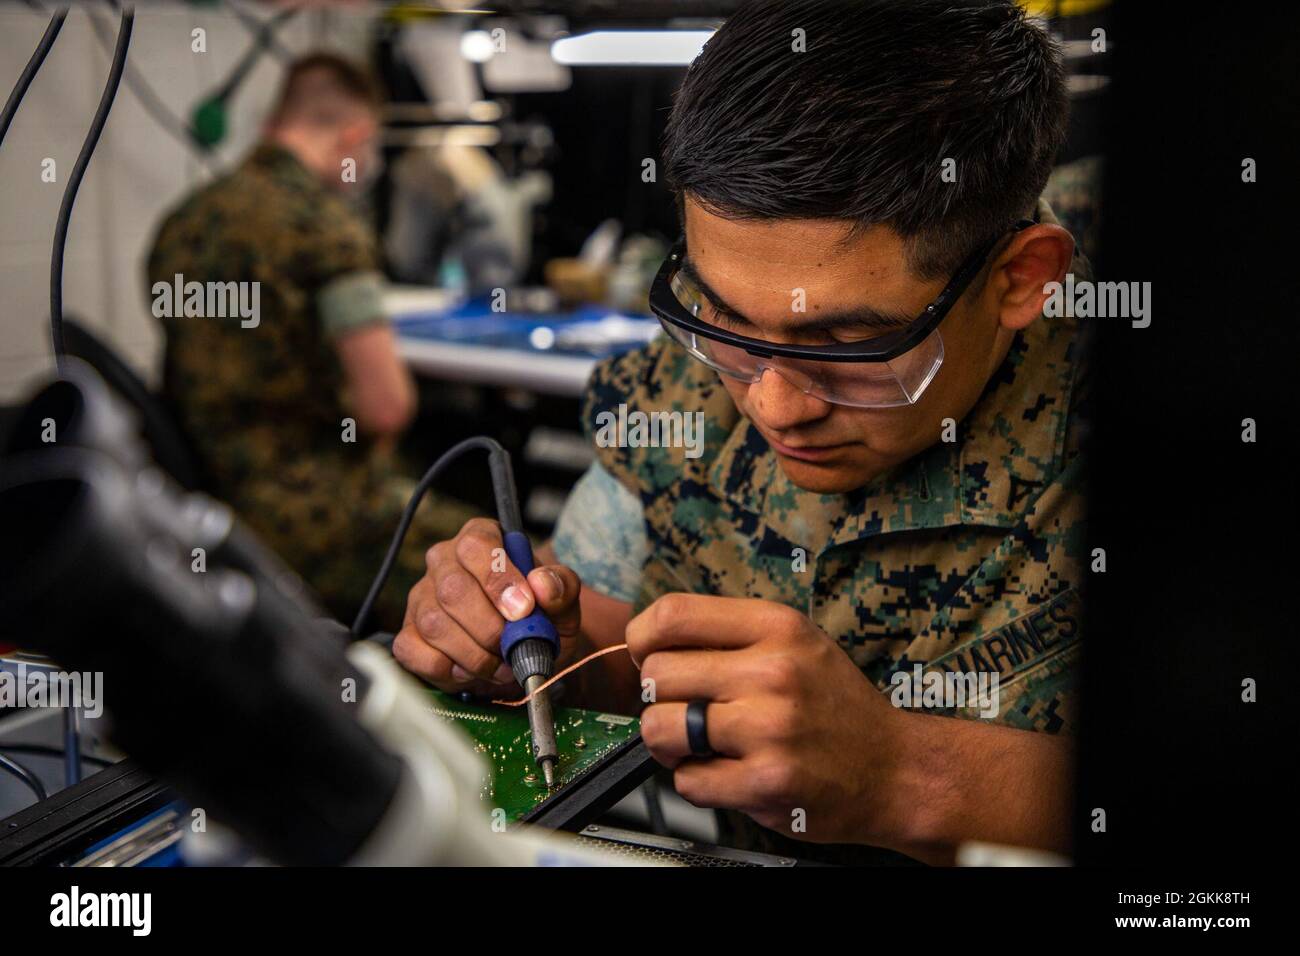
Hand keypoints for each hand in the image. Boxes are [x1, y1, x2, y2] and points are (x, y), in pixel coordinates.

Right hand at [393, 518, 581, 694]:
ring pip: (434, 624)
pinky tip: (471, 671)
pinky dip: (448, 669)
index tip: (522, 609)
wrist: (525, 652)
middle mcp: (444, 561)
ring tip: (501, 665)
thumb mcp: (563, 602)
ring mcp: (421, 596)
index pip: (477, 546)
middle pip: (453, 589)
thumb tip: (542, 584)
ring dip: (474, 655)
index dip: (498, 579)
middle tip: (513, 648)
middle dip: (489, 628)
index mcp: (481, 539)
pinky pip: (414, 651)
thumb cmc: (541, 617)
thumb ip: (561, 587)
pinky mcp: (407, 632)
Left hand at [627, 594, 910, 844]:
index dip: (643, 638)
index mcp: (777, 626)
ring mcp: (769, 728)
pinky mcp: (767, 782)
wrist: (896, 769)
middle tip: (686, 709)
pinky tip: (728, 773)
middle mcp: (773, 671)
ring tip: (700, 744)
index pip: (672, 615)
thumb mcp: (795, 642)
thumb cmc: (835, 705)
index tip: (648, 656)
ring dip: (669, 743)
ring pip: (659, 728)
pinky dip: (697, 782)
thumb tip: (648, 642)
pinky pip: (687, 781)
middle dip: (659, 697)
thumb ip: (729, 635)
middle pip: (657, 673)